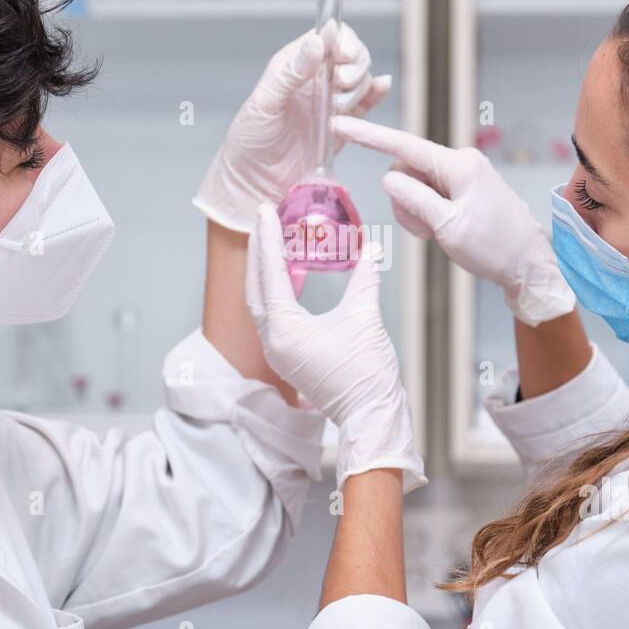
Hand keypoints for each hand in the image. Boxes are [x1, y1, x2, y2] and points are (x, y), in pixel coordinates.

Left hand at [194, 26, 391, 232]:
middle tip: (341, 84)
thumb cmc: (250, 142)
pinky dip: (377, 93)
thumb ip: (291, 72)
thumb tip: (316, 41)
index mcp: (295, 65)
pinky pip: (368, 103)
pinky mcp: (345, 124)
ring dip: (358, 89)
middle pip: (352, 54)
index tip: (342, 54)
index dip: (342, 39)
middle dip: (355, 64)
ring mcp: (332, 102)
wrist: (256, 183)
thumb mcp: (264, 102)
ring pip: (362, 79)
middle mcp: (316, 79)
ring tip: (337, 110)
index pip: (328, 36)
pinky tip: (381, 88)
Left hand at [245, 204, 424, 492]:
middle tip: (262, 219)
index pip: (271, 274)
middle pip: (256, 286)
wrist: (372, 416)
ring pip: (260, 302)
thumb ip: (365, 279)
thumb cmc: (367, 373)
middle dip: (259, 251)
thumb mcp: (365, 318)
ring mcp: (278, 351)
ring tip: (269, 241)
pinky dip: (274, 291)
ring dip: (264, 271)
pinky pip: (271, 316)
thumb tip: (372, 249)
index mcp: (284, 330)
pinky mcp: (288, 357)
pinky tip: (284, 275)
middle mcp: (273, 341)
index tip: (265, 212)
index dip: (268, 239)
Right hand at [334, 116, 575, 326]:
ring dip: (415, 213)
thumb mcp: (448, 226)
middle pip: (405, 171)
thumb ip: (414, 199)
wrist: (529, 265)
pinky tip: (444, 231)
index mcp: (458, 165)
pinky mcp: (463, 190)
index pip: (403, 146)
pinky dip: (427, 215)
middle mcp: (460, 163)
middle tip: (427, 229)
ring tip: (440, 233)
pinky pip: (429, 195)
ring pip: (414, 186)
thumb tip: (387, 178)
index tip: (340, 124)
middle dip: (404, 201)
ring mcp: (462, 176)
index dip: (368, 135)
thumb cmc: (495, 248)